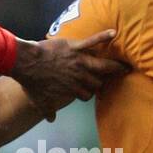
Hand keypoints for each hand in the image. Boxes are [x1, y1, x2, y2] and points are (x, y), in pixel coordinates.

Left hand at [10, 29, 128, 112]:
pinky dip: (103, 36)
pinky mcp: (75, 48)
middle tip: (112, 77)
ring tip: (126, 65)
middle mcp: (79, 76)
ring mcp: (79, 61)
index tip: (92, 92)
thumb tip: (51, 119)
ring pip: (102, 65)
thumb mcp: (39, 101)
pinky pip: (92, 41)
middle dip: (103, 81)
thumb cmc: (32, 83)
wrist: (26, 64)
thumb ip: (47, 110)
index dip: (89, 94)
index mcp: (72, 89)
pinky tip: (113, 33)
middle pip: (98, 82)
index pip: (87, 95)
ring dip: (115, 66)